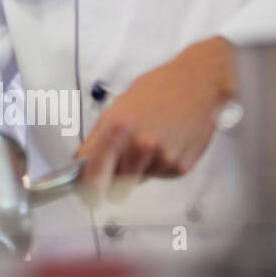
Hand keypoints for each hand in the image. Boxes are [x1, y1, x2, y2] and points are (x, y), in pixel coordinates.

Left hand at [75, 35, 235, 204]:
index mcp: (117, 127)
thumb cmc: (156, 90)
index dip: (85, 187)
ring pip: (137, 181)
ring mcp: (161, 158)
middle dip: (112, 177)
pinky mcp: (180, 167)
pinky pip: (158, 176)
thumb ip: (97, 139)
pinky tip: (164, 143)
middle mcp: (139, 145)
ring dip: (137, 169)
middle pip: (114, 184)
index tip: (82, 191)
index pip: (93, 174)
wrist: (195, 85)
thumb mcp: (116, 108)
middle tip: (118, 161)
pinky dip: (157, 166)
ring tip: (147, 141)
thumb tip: (81, 164)